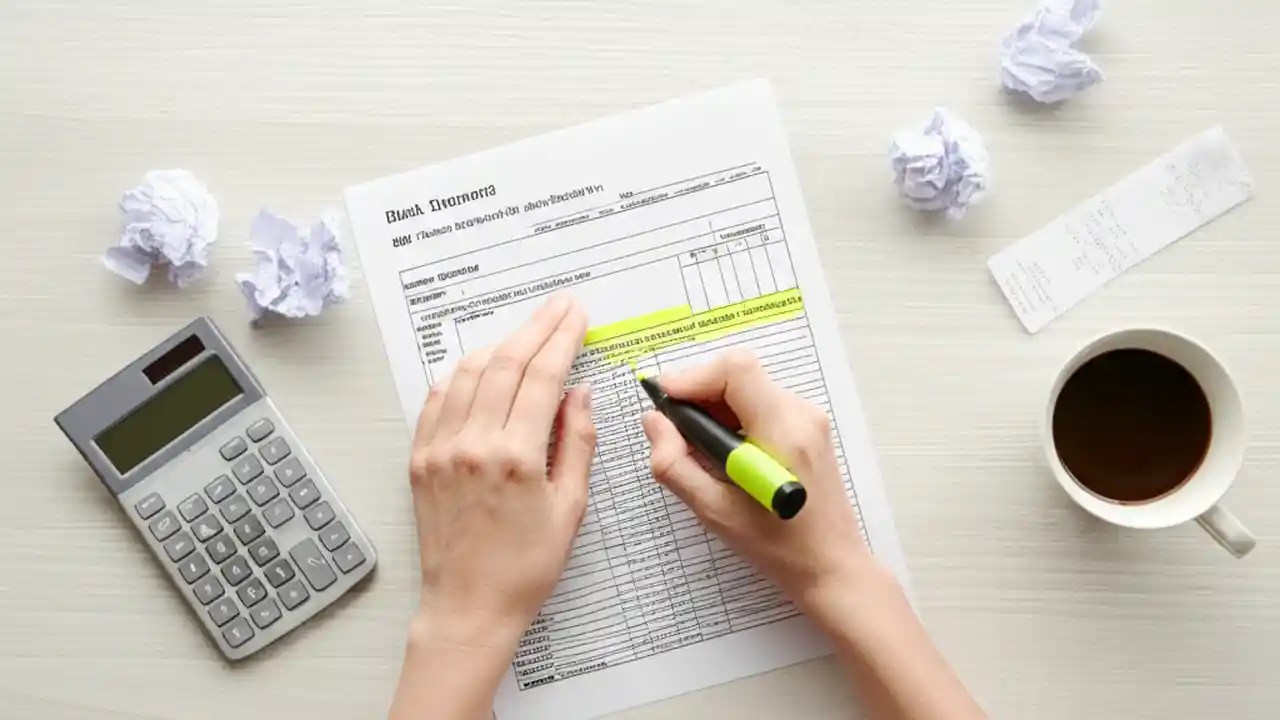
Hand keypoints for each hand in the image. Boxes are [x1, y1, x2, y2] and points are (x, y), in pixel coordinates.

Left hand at [408, 294, 594, 646]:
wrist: (468, 607)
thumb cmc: (525, 568)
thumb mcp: (569, 509)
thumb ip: (576, 444)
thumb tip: (580, 393)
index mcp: (516, 456)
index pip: (542, 376)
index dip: (562, 337)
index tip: (576, 314)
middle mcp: (473, 444)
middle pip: (505, 363)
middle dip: (535, 327)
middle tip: (558, 307)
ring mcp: (440, 450)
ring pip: (466, 373)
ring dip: (498, 345)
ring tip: (524, 334)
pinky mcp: (419, 460)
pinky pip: (436, 399)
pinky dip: (459, 374)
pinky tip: (478, 368)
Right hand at [641, 349, 870, 618]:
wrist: (831, 565)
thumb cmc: (779, 547)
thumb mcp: (715, 511)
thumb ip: (674, 464)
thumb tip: (653, 421)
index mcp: (782, 431)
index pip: (736, 370)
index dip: (692, 376)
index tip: (663, 401)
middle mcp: (800, 414)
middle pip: (738, 374)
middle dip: (698, 392)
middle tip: (673, 429)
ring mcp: (808, 418)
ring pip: (747, 387)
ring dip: (714, 406)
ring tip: (698, 448)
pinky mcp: (807, 427)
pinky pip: (760, 403)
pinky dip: (732, 416)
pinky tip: (724, 453)